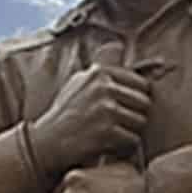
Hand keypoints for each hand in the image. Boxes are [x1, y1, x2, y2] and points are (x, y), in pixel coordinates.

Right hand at [28, 65, 150, 174]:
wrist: (47, 142)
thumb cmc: (65, 114)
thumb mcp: (79, 81)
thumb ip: (101, 67)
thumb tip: (117, 44)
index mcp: (100, 72)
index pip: (141, 84)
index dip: (137, 100)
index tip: (125, 110)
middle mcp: (104, 87)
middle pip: (144, 103)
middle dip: (135, 117)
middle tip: (119, 126)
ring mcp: (106, 108)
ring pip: (141, 122)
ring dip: (130, 133)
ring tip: (112, 136)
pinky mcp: (107, 131)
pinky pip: (133, 140)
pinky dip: (124, 148)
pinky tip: (109, 146)